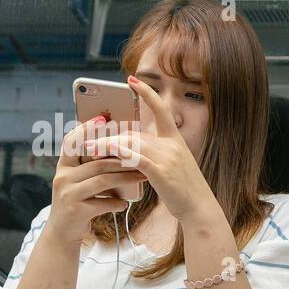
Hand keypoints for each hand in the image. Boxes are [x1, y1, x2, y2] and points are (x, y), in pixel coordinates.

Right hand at [45, 115, 148, 246]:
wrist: (63, 233)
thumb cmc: (78, 203)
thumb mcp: (80, 182)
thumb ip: (91, 167)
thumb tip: (117, 147)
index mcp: (63, 166)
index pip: (71, 142)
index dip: (85, 129)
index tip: (102, 118)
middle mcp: (62, 177)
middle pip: (96, 163)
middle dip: (122, 159)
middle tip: (143, 156)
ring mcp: (67, 194)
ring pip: (102, 181)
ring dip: (125, 179)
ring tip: (142, 177)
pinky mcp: (75, 211)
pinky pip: (102, 203)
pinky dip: (116, 202)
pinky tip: (125, 203)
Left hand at [82, 76, 217, 225]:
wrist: (200, 208)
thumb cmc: (185, 190)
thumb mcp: (174, 166)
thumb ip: (157, 154)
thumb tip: (133, 149)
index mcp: (176, 141)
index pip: (162, 110)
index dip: (147, 93)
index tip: (133, 80)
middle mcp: (172, 146)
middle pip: (135, 132)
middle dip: (110, 133)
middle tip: (89, 133)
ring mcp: (168, 158)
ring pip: (131, 143)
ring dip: (107, 144)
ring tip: (88, 148)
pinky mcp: (161, 172)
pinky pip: (135, 158)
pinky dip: (119, 153)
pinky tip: (105, 152)